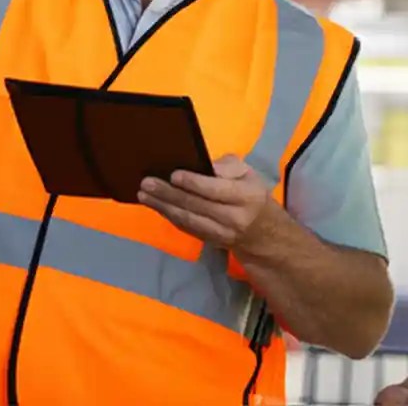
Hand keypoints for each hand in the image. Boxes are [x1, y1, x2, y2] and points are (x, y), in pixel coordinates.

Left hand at [137, 155, 273, 250]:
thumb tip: (205, 166)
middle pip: (197, 205)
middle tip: (147, 183)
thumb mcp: (249, 174)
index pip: (216, 190)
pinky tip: (155, 206)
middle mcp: (234, 218)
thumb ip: (228, 166)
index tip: (174, 175)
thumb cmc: (252, 196)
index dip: (194, 183)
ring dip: (163, 207)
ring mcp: (221, 233)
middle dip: (169, 194)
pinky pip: (186, 228)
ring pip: (188, 220)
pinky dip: (169, 216)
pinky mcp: (210, 241)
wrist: (264, 235)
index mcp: (247, 197)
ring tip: (144, 195)